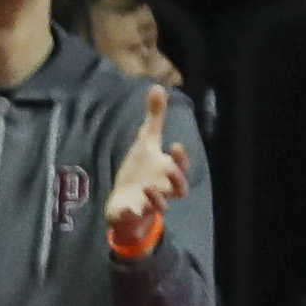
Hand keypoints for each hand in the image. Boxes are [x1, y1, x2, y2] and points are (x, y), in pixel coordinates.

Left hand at [104, 86, 190, 238]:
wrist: (125, 200)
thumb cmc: (141, 170)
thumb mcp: (145, 142)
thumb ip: (155, 118)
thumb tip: (158, 86)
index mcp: (166, 172)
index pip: (181, 167)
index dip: (181, 159)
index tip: (176, 145)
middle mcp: (162, 190)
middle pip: (178, 189)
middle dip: (176, 180)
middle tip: (169, 167)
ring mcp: (148, 205)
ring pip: (159, 207)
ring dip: (156, 199)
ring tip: (146, 188)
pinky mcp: (132, 216)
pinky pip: (133, 219)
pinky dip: (130, 215)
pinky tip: (124, 210)